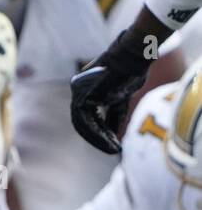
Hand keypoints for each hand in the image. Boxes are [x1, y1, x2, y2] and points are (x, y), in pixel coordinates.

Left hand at [71, 29, 151, 153]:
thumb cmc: (129, 74)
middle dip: (95, 138)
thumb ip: (112, 117)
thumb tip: (111, 136)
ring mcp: (78, 91)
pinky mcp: (83, 93)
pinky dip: (96, 132)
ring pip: (81, 122)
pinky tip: (109, 141)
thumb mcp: (119, 100)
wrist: (131, 58)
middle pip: (80, 121)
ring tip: (112, 149)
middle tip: (110, 150)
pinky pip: (85, 118)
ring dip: (96, 138)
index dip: (96, 133)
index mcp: (84, 90)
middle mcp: (77, 90)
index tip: (110, 145)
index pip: (84, 116)